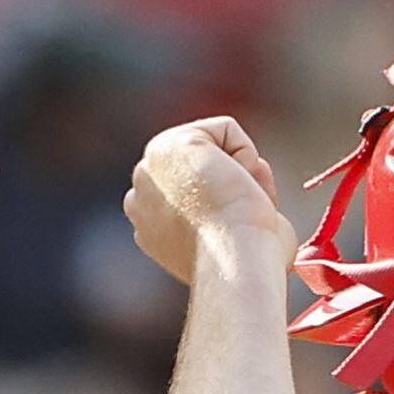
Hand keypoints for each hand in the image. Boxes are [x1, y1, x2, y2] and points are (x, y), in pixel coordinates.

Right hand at [124, 116, 293, 286]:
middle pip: (202, 167)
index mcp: (149, 227)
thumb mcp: (230, 240)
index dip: (228, 204)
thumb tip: (253, 171)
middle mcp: (140, 196)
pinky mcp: (173, 143)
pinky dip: (245, 153)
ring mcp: (151, 168)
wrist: (236, 258)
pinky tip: (238, 183)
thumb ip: (229, 210)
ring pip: (213, 147)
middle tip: (243, 212)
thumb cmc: (246, 263)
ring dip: (237, 168)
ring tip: (240, 200)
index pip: (196, 194)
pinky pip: (225, 129)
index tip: (239, 227)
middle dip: (230, 180)